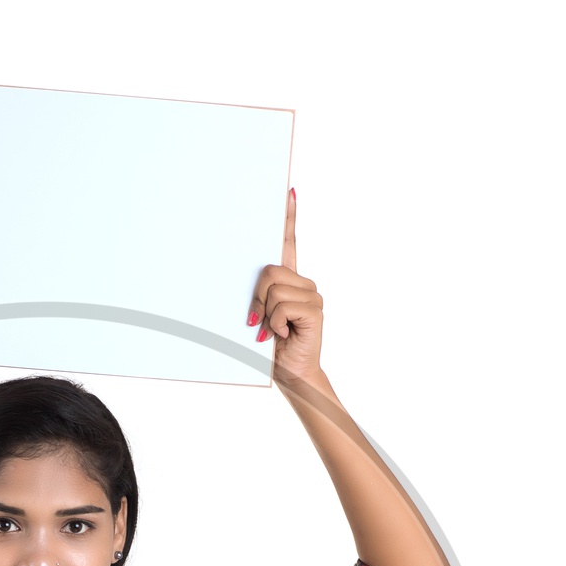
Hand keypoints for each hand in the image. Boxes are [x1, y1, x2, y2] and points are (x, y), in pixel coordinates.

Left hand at [248, 188, 323, 385]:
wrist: (290, 373)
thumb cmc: (268, 347)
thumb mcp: (257, 316)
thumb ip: (256, 295)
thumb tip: (251, 278)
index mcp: (288, 281)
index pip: (289, 241)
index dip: (289, 216)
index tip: (287, 191)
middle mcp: (302, 284)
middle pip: (269, 270)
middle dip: (256, 298)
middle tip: (255, 322)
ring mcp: (311, 296)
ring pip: (274, 289)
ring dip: (265, 315)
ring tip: (272, 331)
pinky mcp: (314, 311)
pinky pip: (282, 306)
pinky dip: (275, 325)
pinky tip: (282, 335)